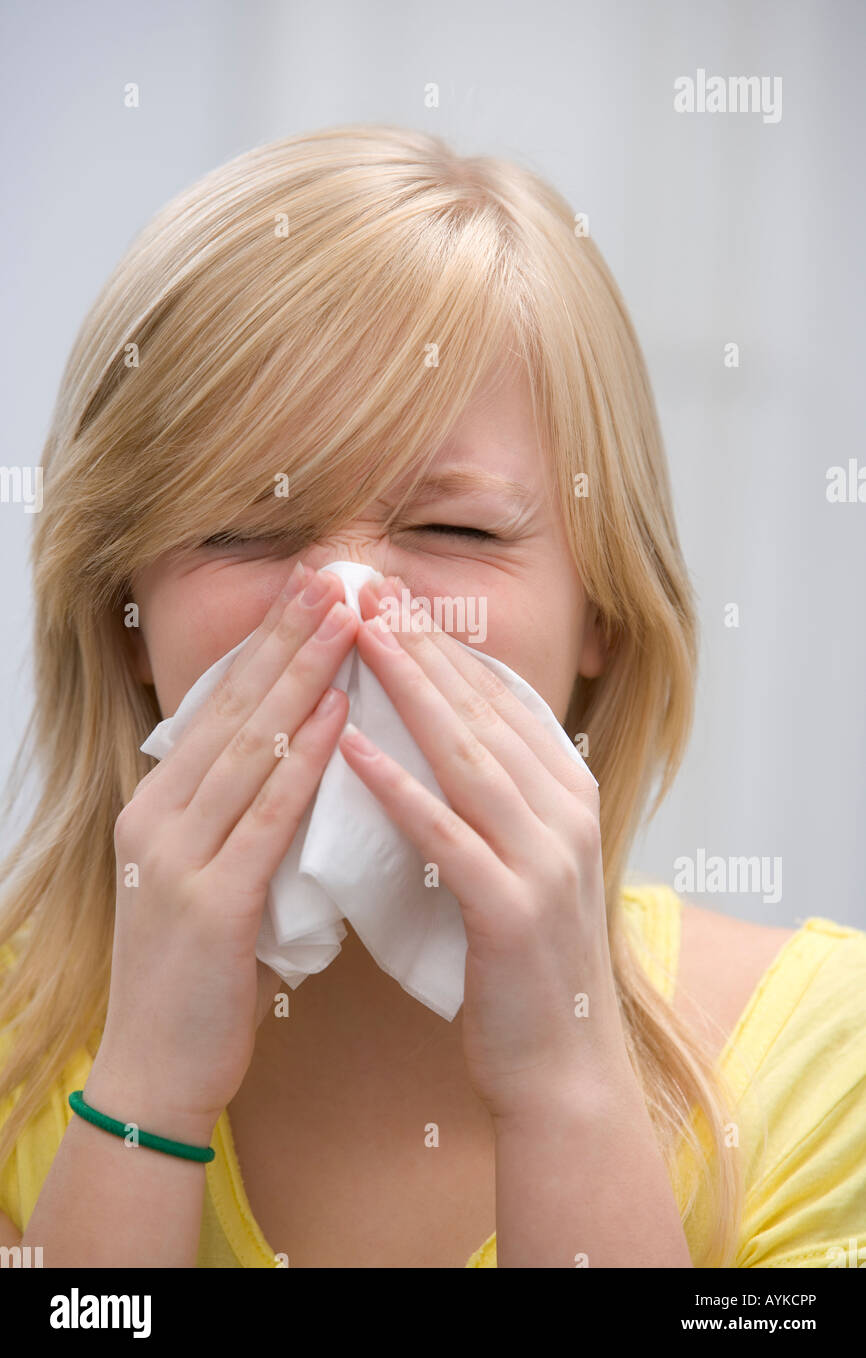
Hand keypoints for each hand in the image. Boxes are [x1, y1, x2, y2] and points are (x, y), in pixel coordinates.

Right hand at [95, 564, 357, 1136]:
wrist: (156, 1072)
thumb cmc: (199, 976)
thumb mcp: (207, 876)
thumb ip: (237, 816)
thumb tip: (296, 754)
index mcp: (158, 806)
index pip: (220, 706)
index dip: (269, 643)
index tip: (312, 588)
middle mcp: (157, 817)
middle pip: (233, 708)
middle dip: (288, 634)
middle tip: (334, 572)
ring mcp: (173, 857)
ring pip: (248, 746)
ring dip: (302, 674)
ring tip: (347, 615)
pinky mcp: (206, 904)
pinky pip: (264, 816)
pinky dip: (303, 759)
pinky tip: (336, 712)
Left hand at [338, 575, 633, 1127]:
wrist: (561, 1065)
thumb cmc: (522, 960)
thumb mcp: (518, 857)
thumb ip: (492, 794)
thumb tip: (438, 727)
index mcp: (566, 792)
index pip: (497, 697)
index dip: (442, 641)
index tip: (390, 592)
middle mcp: (565, 812)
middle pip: (482, 709)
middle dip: (422, 641)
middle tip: (366, 583)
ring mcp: (546, 860)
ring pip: (468, 755)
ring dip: (410, 689)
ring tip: (358, 634)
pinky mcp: (513, 911)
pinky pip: (447, 835)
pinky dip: (399, 787)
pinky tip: (353, 746)